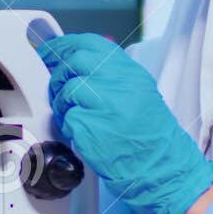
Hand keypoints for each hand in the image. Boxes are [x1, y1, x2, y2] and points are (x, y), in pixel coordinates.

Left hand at [37, 33, 212, 213]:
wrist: (162, 169)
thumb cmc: (149, 137)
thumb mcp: (137, 93)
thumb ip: (109, 75)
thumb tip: (73, 63)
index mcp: (130, 73)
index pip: (90, 44)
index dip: (64, 46)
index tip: (50, 52)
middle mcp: (120, 84)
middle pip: (75, 61)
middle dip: (59, 75)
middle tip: (57, 87)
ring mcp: (104, 105)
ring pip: (67, 89)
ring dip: (63, 104)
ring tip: (76, 117)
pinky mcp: (89, 128)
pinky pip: (66, 118)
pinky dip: (69, 126)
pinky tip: (82, 134)